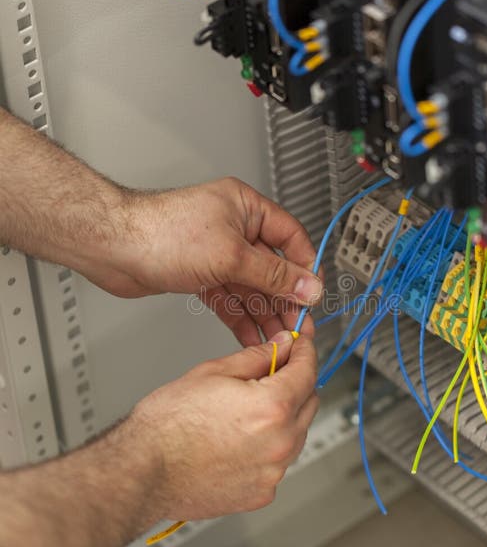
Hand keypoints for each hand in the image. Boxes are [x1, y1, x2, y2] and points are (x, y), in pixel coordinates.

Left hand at [82, 178, 322, 344]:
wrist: (114, 248)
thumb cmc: (161, 233)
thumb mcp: (231, 256)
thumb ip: (274, 275)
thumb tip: (307, 285)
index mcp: (245, 207)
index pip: (290, 236)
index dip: (304, 266)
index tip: (312, 294)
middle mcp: (233, 227)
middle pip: (271, 267)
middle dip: (284, 298)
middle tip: (296, 325)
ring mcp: (215, 252)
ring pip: (250, 286)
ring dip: (263, 313)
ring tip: (277, 339)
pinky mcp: (199, 274)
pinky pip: (228, 297)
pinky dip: (239, 316)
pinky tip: (250, 335)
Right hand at [132, 332, 318, 517]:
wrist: (143, 469)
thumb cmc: (168, 423)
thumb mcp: (214, 372)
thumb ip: (257, 357)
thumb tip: (281, 347)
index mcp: (273, 407)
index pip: (308, 371)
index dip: (305, 352)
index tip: (301, 345)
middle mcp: (280, 443)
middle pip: (309, 403)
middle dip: (296, 384)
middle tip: (271, 374)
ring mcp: (273, 472)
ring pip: (296, 435)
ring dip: (284, 418)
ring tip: (245, 412)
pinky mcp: (261, 493)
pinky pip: (278, 463)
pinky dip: (268, 449)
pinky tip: (239, 441)